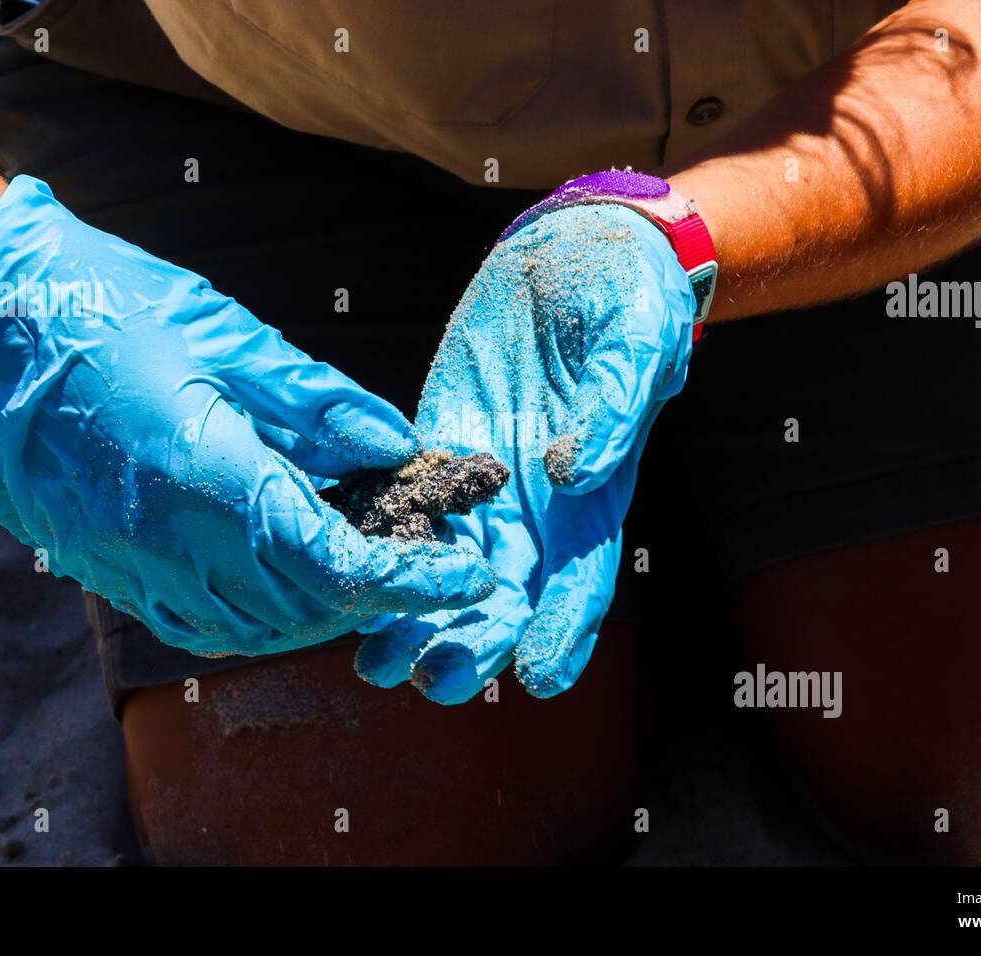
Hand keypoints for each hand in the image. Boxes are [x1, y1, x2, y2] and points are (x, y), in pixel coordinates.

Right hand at [0, 176, 494, 655]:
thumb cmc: (110, 309)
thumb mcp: (231, 337)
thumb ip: (321, 403)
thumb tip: (398, 445)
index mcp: (213, 480)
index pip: (338, 564)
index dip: (414, 579)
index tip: (468, 571)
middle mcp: (174, 542)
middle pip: (307, 607)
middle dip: (382, 595)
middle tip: (428, 562)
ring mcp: (135, 565)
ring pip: (258, 629)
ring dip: (326, 611)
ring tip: (368, 570)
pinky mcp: (109, 569)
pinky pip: (202, 625)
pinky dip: (263, 618)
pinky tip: (286, 582)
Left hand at [355, 204, 694, 700]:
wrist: (577, 253)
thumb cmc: (627, 297)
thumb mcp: (635, 342)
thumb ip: (611, 409)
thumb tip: (568, 476)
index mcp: (597, 493)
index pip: (582, 579)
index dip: (562, 630)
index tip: (535, 674)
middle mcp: (538, 505)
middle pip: (507, 595)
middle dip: (473, 643)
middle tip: (434, 681)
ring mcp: (485, 482)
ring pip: (449, 568)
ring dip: (416, 618)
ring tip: (377, 661)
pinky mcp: (439, 447)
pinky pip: (406, 507)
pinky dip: (381, 548)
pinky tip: (345, 578)